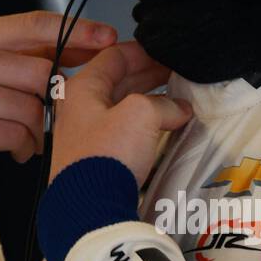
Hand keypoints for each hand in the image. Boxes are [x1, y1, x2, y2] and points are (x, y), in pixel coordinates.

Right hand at [0, 11, 117, 195]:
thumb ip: (39, 56)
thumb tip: (97, 42)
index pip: (35, 24)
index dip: (77, 30)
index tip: (108, 38)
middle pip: (39, 71)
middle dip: (56, 99)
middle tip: (54, 118)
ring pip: (30, 106)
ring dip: (40, 129)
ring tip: (32, 137)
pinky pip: (15, 134)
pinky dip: (25, 146)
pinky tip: (19, 150)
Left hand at [49, 40, 191, 187]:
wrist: (89, 208)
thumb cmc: (108, 154)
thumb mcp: (141, 113)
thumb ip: (164, 103)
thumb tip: (180, 110)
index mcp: (82, 88)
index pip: (113, 56)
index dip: (143, 52)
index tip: (166, 52)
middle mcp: (79, 108)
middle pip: (118, 81)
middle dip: (149, 75)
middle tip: (177, 74)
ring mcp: (86, 135)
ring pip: (122, 108)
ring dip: (149, 101)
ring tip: (177, 100)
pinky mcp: (95, 158)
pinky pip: (123, 132)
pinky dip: (144, 124)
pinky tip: (164, 127)